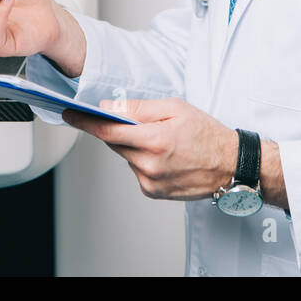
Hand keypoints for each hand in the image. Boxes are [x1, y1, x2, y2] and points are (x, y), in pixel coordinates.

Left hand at [62, 98, 238, 199]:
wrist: (231, 165)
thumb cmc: (207, 134)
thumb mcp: (176, 108)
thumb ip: (139, 108)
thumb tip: (109, 108)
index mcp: (154, 140)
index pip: (107, 131)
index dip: (85, 122)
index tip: (70, 114)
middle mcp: (149, 164)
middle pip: (116, 144)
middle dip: (120, 131)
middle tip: (142, 124)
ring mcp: (150, 182)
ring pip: (127, 157)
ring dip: (135, 147)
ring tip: (163, 142)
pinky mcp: (153, 192)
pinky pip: (137, 171)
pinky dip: (143, 161)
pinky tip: (165, 157)